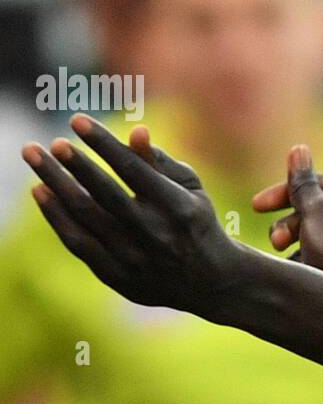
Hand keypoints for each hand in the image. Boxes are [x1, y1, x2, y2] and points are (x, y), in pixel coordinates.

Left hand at [22, 116, 246, 318]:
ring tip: (33, 155)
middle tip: (48, 142)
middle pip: (103, 193)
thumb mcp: (190, 188)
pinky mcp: (117, 276)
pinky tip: (40, 190)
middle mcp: (154, 234)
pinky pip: (77, 242)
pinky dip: (56, 216)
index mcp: (178, 207)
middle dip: (72, 163)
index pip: (133, 169)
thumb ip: (160, 161)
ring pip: (85, 216)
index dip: (104, 143)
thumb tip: (136, 129)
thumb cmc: (196, 222)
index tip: (77, 120)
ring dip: (55, 183)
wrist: (209, 282)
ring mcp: (134, 257)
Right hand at [252, 145, 322, 281]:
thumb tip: (297, 150)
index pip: (315, 183)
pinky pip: (320, 258)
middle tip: (276, 241)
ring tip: (285, 260)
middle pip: (312, 211)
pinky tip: (297, 273)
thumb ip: (302, 184)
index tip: (256, 206)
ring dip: (293, 245)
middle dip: (287, 224)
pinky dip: (305, 263)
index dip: (283, 192)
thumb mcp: (317, 210)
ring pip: (313, 236)